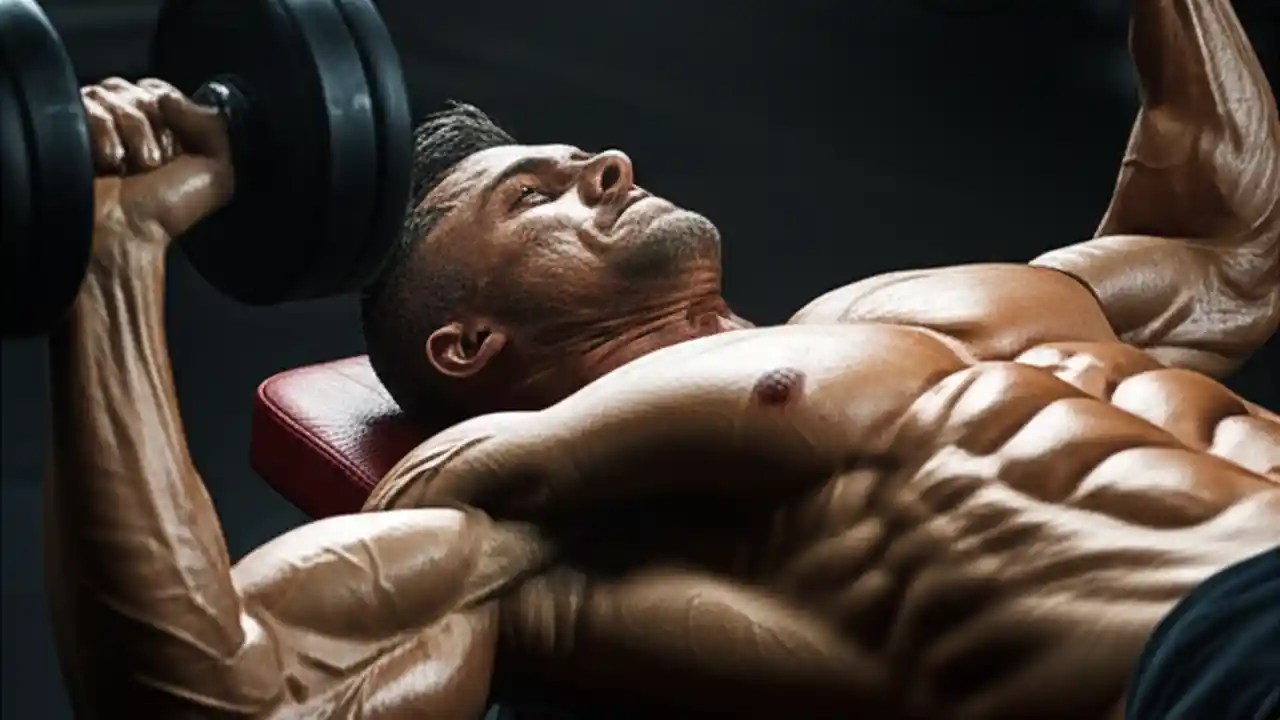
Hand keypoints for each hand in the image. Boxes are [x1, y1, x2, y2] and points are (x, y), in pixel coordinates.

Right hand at [84, 78, 233, 261]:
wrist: (123, 232)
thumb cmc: (166, 210)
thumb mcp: (216, 172)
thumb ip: (214, 127)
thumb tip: (172, 97)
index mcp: (162, 132)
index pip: (160, 91)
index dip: (170, 111)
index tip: (173, 149)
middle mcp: (126, 127)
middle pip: (137, 89)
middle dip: (151, 125)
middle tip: (151, 162)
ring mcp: (94, 126)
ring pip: (114, 92)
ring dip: (132, 132)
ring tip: (130, 166)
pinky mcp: (68, 127)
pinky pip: (88, 102)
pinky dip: (103, 129)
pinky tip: (108, 160)